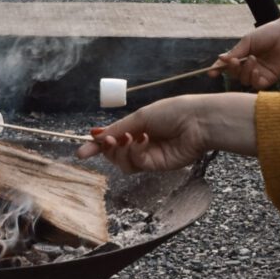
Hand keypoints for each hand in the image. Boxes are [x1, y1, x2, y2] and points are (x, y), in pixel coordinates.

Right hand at [77, 89, 258, 171]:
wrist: (198, 122)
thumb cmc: (173, 112)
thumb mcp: (140, 116)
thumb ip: (117, 128)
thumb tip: (95, 135)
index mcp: (137, 127)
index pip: (112, 138)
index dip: (96, 146)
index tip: (81, 152)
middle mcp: (141, 142)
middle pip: (114, 154)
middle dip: (107, 148)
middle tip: (109, 140)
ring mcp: (149, 156)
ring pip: (123, 162)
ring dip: (121, 151)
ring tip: (127, 139)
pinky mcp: (157, 166)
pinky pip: (137, 164)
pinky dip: (136, 152)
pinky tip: (144, 141)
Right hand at [212, 18, 279, 91]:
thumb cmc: (267, 35)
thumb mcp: (248, 41)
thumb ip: (236, 52)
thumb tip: (221, 59)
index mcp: (242, 56)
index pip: (227, 65)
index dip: (218, 70)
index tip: (211, 73)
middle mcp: (248, 67)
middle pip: (234, 75)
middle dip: (232, 70)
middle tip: (235, 61)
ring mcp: (258, 73)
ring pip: (244, 81)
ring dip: (245, 71)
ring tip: (253, 59)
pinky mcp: (268, 79)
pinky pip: (256, 85)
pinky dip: (254, 79)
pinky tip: (256, 70)